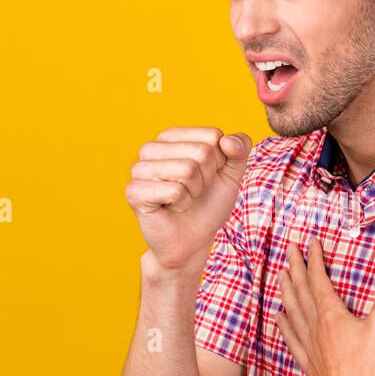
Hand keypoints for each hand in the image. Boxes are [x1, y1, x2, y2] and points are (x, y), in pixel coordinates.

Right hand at [125, 127, 250, 271]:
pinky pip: (175, 191)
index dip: (220, 161)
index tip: (207, 176)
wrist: (194, 239)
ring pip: (187, 169)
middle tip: (194, 191)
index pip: (213, 136)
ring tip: (183, 199)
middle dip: (207, 178)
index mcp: (171, 136)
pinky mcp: (134, 191)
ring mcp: (139, 169)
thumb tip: (228, 140)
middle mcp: (151, 148)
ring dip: (194, 191)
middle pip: (202, 152)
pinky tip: (172, 208)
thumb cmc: (208, 203)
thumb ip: (239, 149)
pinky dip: (182, 204)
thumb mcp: (231, 173)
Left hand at [275, 237, 374, 375]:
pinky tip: (279, 318)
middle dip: (294, 268)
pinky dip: (284, 325)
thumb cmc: (373, 366)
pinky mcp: (309, 364)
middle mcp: (315, 327)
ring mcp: (309, 346)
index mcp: (331, 314)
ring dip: (286, 292)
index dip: (314, 259)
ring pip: (292, 312)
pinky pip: (291, 339)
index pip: (318, 279)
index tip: (310, 243)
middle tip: (289, 249)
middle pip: (300, 291)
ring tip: (280, 276)